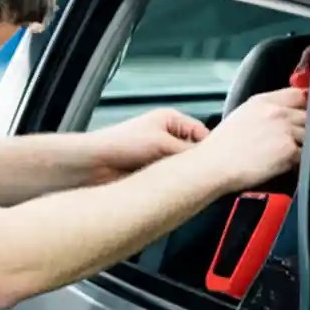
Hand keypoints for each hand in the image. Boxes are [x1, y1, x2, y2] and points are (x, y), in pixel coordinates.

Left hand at [82, 107, 210, 182]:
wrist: (93, 164)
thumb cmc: (121, 143)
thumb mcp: (162, 143)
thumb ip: (189, 152)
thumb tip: (209, 162)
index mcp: (171, 120)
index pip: (202, 134)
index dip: (210, 149)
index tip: (216, 164)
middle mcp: (166, 135)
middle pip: (193, 152)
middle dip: (196, 164)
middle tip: (203, 177)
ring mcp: (158, 154)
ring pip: (182, 167)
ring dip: (182, 175)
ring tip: (184, 183)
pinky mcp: (151, 171)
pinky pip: (169, 178)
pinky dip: (171, 183)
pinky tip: (173, 189)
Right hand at [198, 87, 307, 190]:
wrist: (213, 166)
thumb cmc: (221, 148)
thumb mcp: (240, 116)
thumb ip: (265, 110)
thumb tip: (283, 114)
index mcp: (263, 101)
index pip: (298, 94)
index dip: (303, 105)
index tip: (302, 113)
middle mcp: (276, 112)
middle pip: (308, 115)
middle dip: (303, 128)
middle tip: (288, 140)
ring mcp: (284, 130)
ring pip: (309, 135)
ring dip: (301, 145)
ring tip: (281, 154)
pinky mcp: (289, 150)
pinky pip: (305, 155)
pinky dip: (296, 161)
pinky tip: (280, 164)